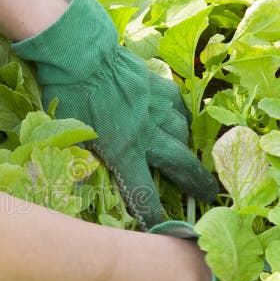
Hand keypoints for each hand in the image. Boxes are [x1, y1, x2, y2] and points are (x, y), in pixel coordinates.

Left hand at [13, 0, 217, 228]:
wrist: (80, 52)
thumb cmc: (69, 95)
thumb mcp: (69, 136)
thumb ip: (84, 162)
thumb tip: (83, 185)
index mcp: (124, 151)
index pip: (144, 193)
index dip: (156, 214)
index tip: (167, 228)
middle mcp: (148, 133)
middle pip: (181, 166)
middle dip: (197, 185)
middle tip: (209, 197)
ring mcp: (159, 109)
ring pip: (184, 136)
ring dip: (187, 150)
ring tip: (190, 160)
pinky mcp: (161, 88)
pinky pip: (180, 111)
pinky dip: (182, 121)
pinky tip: (179, 125)